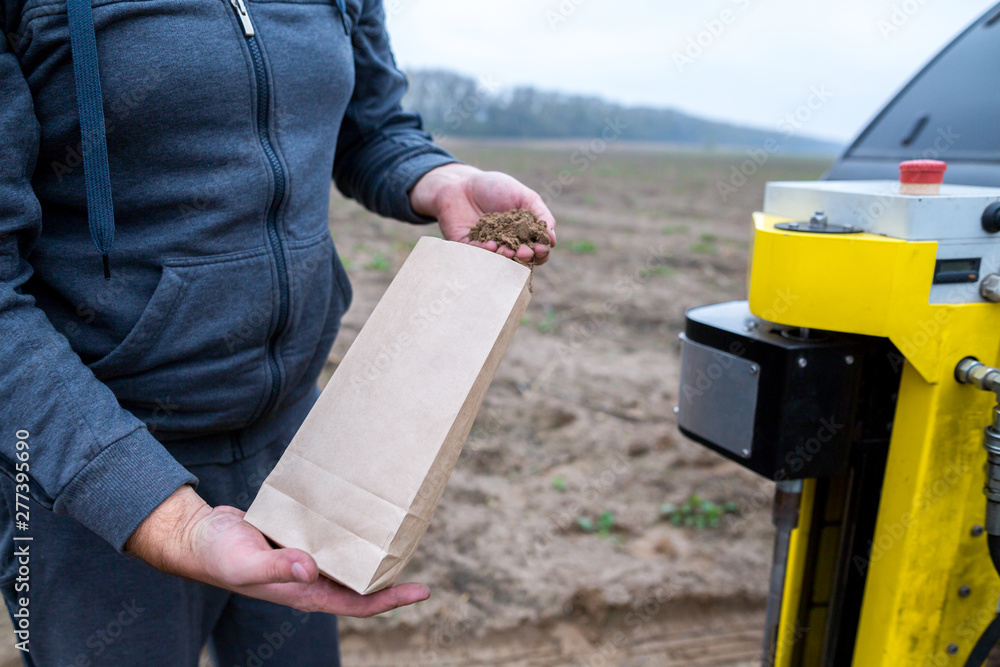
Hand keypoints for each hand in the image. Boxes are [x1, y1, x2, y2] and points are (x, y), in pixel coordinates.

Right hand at [125, 486, 428, 615]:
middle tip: (421, 550)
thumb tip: (310, 569)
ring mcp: (306, 559)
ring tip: (402, 529)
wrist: (197, 534)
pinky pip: (332, 536)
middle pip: (361, 582)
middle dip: (392, 574)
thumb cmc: (218, 554)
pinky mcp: (299, 538)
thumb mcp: (245, 562)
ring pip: (348, 558)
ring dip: (373, 550)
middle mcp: (311, 578)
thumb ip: (276, 567)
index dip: (391, 599)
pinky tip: (363, 510)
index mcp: (304, 593)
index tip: (423, 590)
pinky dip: (349, 528)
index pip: (358, 604)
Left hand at [410, 163, 556, 264]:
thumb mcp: (524, 196)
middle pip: (521, 259)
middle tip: (525, 252)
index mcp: (523, 233)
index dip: (542, 251)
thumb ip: (540, 215)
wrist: (461, 183)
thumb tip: (552, 239)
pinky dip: (487, 253)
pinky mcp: (469, 247)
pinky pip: (479, 255)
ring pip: (501, 260)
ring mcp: (488, 247)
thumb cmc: (495, 187)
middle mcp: (507, 244)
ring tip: (509, 251)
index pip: (538, 249)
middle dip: (526, 257)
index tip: (541, 247)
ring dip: (507, 257)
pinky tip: (491, 245)